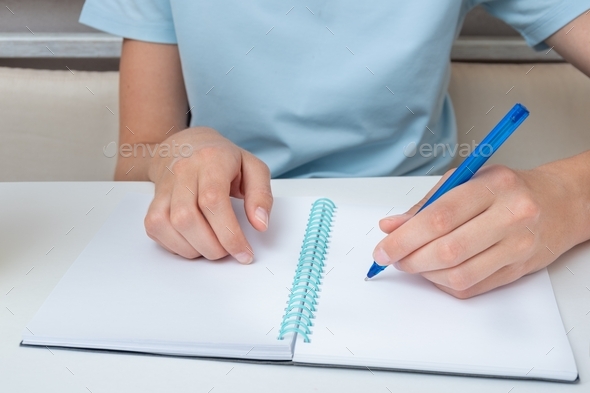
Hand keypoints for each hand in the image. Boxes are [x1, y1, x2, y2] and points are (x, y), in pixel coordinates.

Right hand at [145, 127, 272, 262]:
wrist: (186, 145)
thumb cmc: (223, 159)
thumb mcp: (253, 168)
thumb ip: (261, 195)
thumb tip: (260, 224)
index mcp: (212, 160)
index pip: (213, 201)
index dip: (229, 233)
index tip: (243, 252)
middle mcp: (183, 170)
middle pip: (187, 217)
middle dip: (211, 246)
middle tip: (228, 251)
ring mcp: (165, 185)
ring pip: (168, 225)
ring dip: (194, 248)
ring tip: (213, 247)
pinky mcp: (154, 199)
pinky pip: (155, 228)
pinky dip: (175, 244)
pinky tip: (193, 242)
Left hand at [372, 164, 585, 297]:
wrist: (559, 203)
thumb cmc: (507, 188)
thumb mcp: (465, 180)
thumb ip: (426, 204)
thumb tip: (390, 227)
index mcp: (493, 186)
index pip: (439, 218)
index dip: (404, 238)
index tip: (383, 248)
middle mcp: (510, 216)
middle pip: (447, 250)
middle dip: (409, 259)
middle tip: (392, 258)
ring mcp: (517, 247)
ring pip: (459, 274)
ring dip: (425, 274)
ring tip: (412, 263)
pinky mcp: (518, 270)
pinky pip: (471, 287)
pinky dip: (444, 283)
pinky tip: (435, 271)